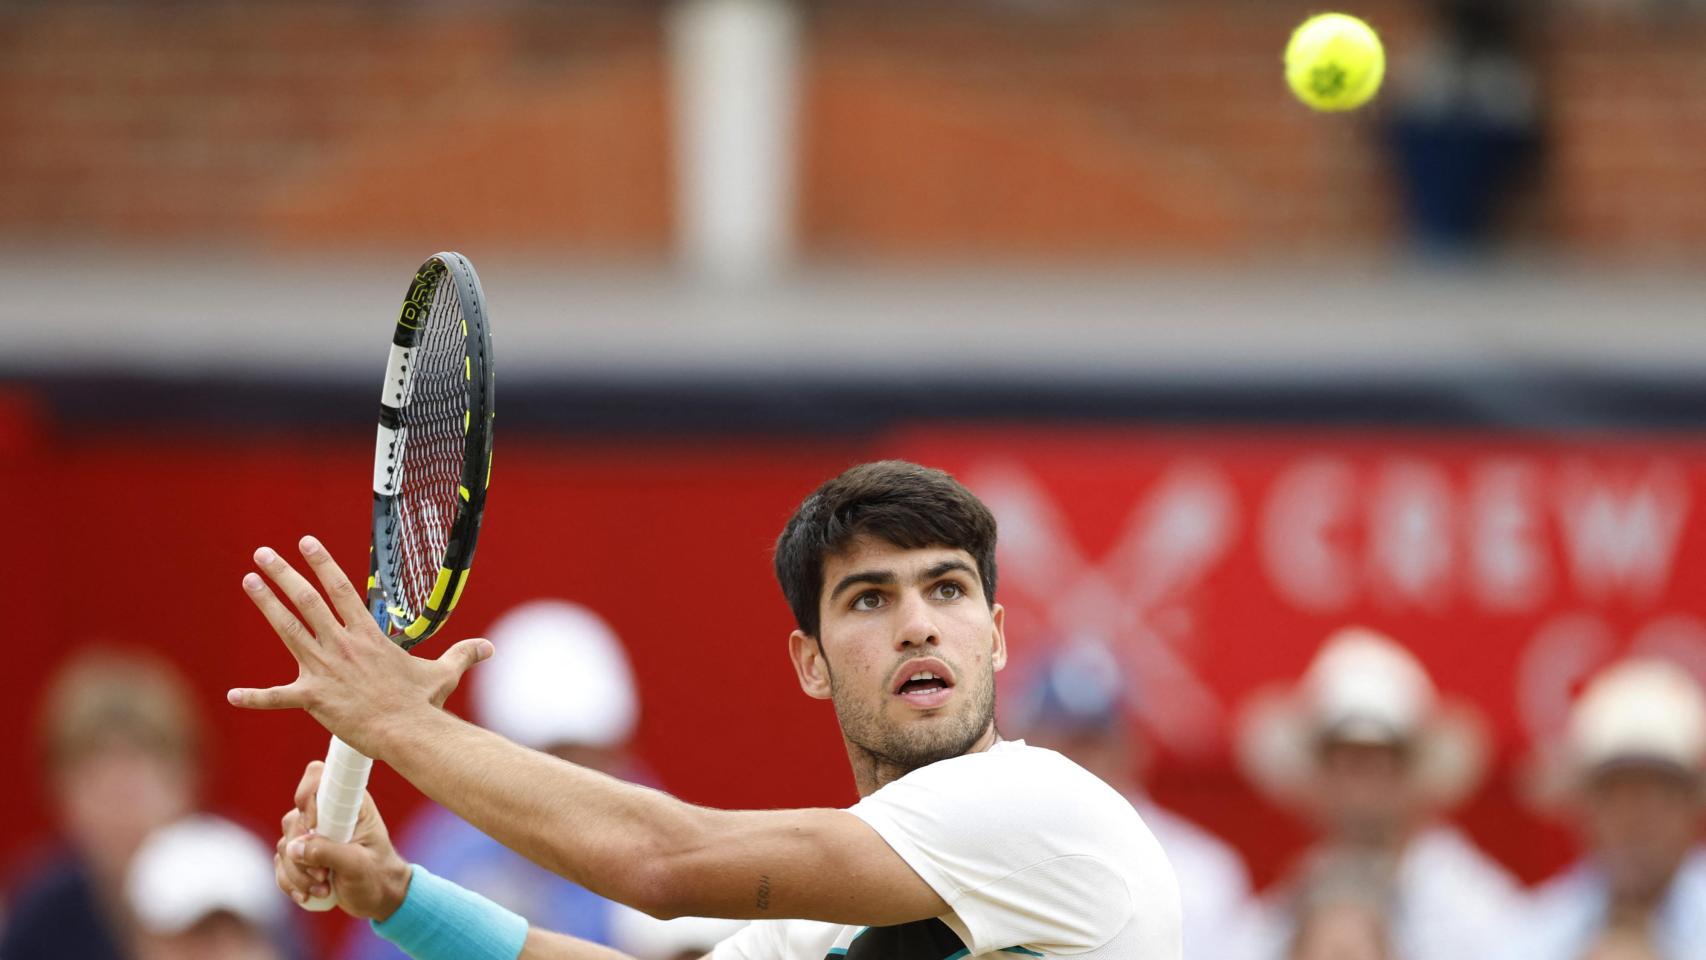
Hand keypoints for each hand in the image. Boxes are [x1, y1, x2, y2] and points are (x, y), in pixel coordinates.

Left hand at [226, 535, 491, 755]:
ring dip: (267, 604)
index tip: (305, 543)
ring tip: (250, 581)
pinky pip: (278, 697)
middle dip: (284, 573)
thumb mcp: (444, 673)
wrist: (408, 731)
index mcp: (368, 635)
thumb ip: (463, 655)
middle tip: (263, 554)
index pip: (341, 589)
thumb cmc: (423, 704)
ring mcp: (324, 668)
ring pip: (289, 629)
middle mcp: (342, 644)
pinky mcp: (312, 697)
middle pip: (308, 600)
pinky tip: (232, 695)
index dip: (323, 563)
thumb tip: (489, 649)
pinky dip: (255, 697)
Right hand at [276, 760, 414, 920]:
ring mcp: (312, 833)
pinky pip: (281, 864)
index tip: (313, 825)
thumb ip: (328, 852)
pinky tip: (308, 895)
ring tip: (323, 887)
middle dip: (303, 853)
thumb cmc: (377, 874)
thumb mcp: (358, 864)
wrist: (378, 896)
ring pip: (286, 845)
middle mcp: (327, 813)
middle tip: (324, 874)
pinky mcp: (302, 853)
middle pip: (294, 819)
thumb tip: (294, 848)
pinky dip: (290, 882)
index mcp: (349, 803)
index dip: (308, 795)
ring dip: (298, 873)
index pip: (318, 775)